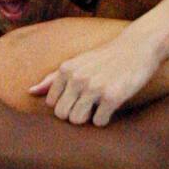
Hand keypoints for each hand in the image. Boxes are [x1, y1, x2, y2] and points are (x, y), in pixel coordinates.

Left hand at [30, 30, 162, 125]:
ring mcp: (94, 87)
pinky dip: (105, 118)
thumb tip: (30, 92)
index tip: (80, 95)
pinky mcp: (112, 96)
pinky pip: (98, 122)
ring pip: (77, 120)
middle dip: (75, 113)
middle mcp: (77, 78)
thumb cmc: (105, 58)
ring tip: (99, 104)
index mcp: (66, 70)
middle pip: (62, 115)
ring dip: (89, 118)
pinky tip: (112, 105)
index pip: (52, 105)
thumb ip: (53, 79)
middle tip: (91, 102)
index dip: (67, 104)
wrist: (138, 47)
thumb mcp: (77, 63)